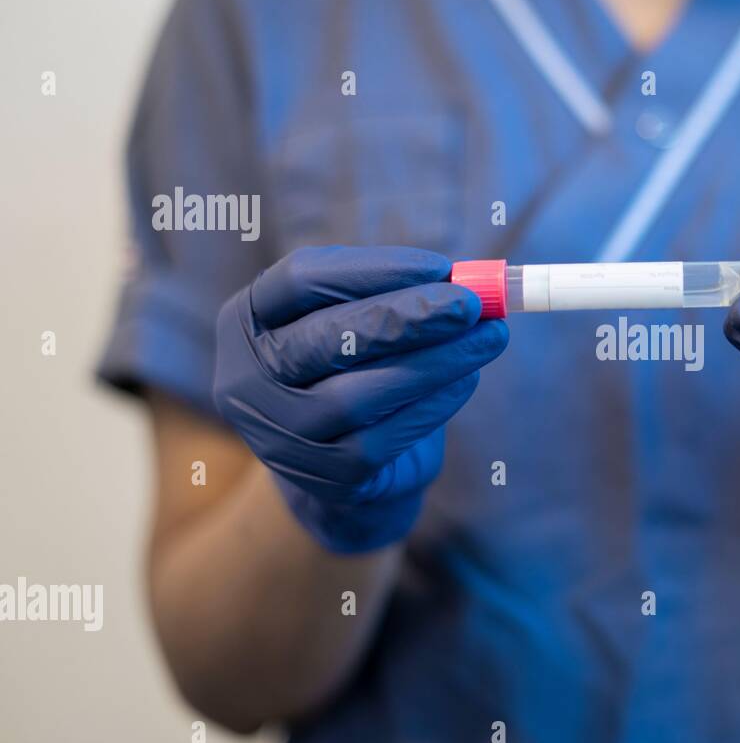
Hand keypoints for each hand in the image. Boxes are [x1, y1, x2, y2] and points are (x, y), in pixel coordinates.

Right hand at [213, 246, 507, 551]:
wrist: (342, 472)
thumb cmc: (354, 373)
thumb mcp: (357, 325)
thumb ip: (392, 295)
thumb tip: (465, 277)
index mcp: (248, 321)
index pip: (299, 280)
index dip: (372, 269)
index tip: (440, 266)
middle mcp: (248, 377)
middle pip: (327, 338)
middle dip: (407, 316)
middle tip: (469, 303)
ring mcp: (282, 433)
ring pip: (357, 395)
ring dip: (434, 362)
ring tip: (489, 337)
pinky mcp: (325, 477)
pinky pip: (384, 438)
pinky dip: (434, 405)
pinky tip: (467, 380)